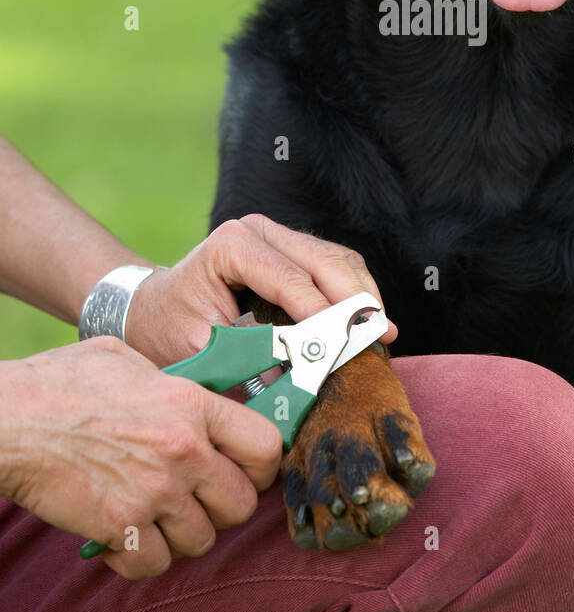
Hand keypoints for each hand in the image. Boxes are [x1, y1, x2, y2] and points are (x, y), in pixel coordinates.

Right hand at [1, 338, 283, 578]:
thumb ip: (171, 381)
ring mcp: (153, 491)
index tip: (248, 470)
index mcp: (191, 405)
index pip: (266, 446)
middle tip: (200, 499)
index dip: (263, 465)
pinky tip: (128, 539)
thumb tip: (194, 390)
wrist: (10, 419)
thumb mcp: (128, 360)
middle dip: (224, 506)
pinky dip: (143, 559)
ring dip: (184, 535)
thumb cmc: (60, 383)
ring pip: (202, 539)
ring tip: (160, 518)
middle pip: (242, 503)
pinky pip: (156, 563)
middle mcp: (183, 451)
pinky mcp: (120, 526)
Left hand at [123, 216, 396, 368]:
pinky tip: (368, 322)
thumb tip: (298, 379)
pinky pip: (337, 265)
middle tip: (379, 336)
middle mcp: (258, 231)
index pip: (289, 278)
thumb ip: (247, 359)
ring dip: (363, 295)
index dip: (322, 310)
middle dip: (355, 299)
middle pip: (324, 260)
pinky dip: (356, 292)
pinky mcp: (294, 250)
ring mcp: (279, 236)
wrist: (154, 309)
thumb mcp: (200, 350)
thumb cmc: (170, 329)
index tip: (348, 341)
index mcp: (230, 246)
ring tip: (381, 333)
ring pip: (338, 259)